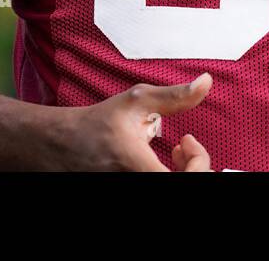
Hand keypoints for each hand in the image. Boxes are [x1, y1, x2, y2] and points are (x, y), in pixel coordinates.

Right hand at [49, 72, 214, 170]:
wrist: (63, 143)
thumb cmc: (97, 124)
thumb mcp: (137, 100)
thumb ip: (175, 96)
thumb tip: (205, 83)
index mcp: (140, 167)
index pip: (186, 180)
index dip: (199, 162)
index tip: (189, 142)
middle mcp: (135, 182)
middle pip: (184, 184)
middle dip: (194, 165)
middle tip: (186, 147)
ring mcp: (129, 186)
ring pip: (173, 185)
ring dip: (183, 171)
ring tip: (176, 152)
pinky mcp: (128, 187)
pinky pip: (160, 185)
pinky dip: (169, 174)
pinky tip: (162, 161)